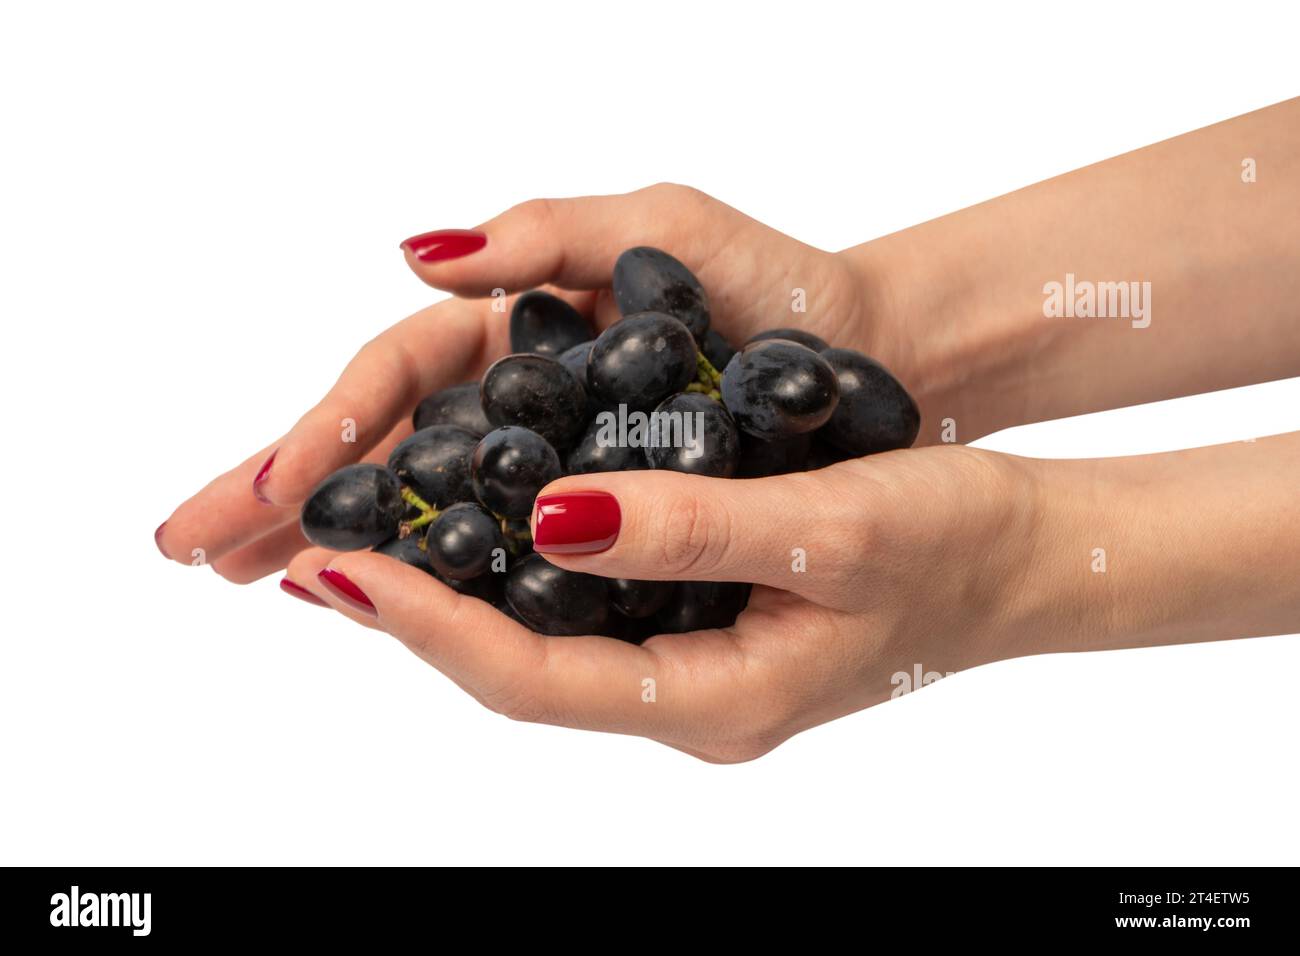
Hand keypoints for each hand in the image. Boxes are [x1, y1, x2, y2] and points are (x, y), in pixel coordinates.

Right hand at [155, 184, 878, 581]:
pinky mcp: (597, 512)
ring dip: (331, 536)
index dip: (332, 427)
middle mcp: (519, 393)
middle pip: (382, 443)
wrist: (875, 361)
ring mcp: (552, 457)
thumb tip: (413, 253)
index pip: (398, 374)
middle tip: (189, 545)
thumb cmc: (778, 285)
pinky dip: (429, 571)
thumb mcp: (666, 227)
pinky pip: (495, 546)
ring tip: (242, 574)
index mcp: (517, 322)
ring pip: (424, 502)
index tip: (276, 485)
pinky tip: (374, 598)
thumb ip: (547, 234)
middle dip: (282, 489)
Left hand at [280, 444, 1032, 761]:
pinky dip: (523, 567)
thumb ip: (691, 527)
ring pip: (546, 642)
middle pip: (519, 671)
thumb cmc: (951, 543)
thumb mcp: (829, 525)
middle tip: (314, 554)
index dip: (430, 627)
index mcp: (717, 702)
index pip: (535, 676)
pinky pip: (589, 609)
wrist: (1023, 556)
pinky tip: (483, 521)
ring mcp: (694, 667)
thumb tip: (552, 517)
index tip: (342, 570)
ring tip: (366, 538)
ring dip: (456, 592)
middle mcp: (689, 699)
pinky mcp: (704, 627)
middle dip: (414, 617)